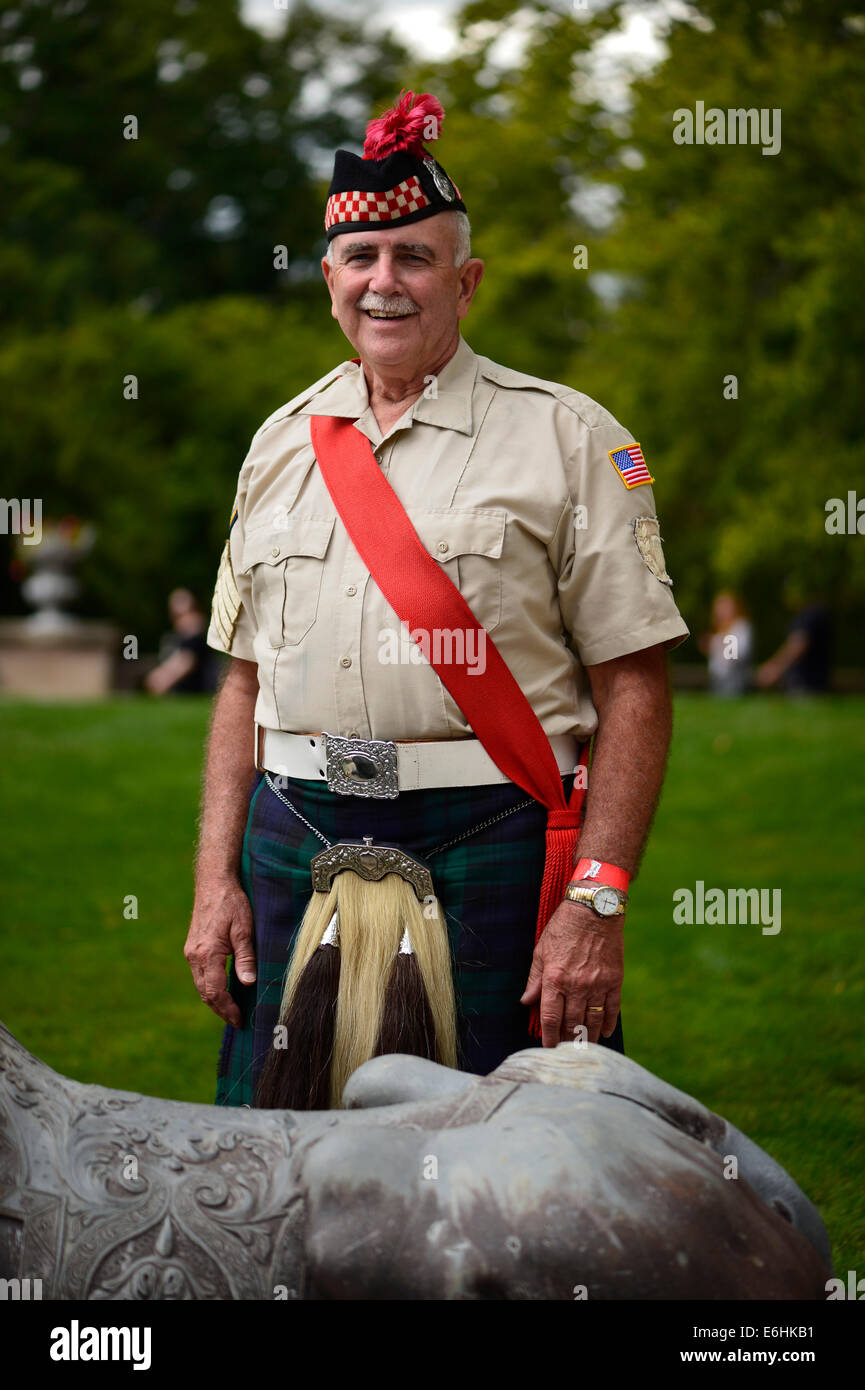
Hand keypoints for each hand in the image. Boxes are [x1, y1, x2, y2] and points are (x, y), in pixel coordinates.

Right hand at [184, 877, 255, 1027]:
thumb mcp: (244, 929)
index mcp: (206, 954)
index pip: (215, 992)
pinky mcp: (192, 948)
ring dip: (215, 1000)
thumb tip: (248, 984)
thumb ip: (245, 958)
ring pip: (201, 985)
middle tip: (237, 1021)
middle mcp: (194, 956)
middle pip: (205, 993)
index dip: (228, 1009)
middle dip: (221, 1010)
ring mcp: (191, 952)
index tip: (240, 1020)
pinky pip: (200, 975)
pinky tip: (223, 990)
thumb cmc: (231, 903)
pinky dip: (210, 987)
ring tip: (231, 1011)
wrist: (213, 883)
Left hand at [520, 899, 623, 1046]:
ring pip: (592, 1020)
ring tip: (583, 1047)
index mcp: (555, 979)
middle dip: (567, 1040)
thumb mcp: (541, 951)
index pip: (550, 1018)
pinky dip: (608, 1023)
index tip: (548, 1048)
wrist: (594, 910)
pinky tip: (603, 1032)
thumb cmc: (564, 928)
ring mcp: (598, 984)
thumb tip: (526, 1002)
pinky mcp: (614, 980)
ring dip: (587, 1037)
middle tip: (565, 1051)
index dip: (549, 1037)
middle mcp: (576, 986)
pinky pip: (612, 1009)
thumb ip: (534, 979)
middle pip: (571, 1023)